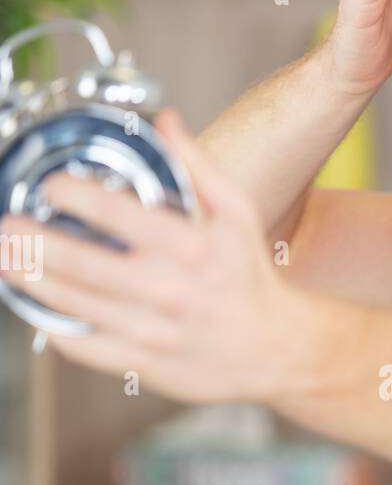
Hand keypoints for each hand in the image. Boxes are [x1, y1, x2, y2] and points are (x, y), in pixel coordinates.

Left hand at [0, 110, 296, 403]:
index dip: (72, 195)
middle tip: (9, 225)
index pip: (115, 213)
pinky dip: (52, 326)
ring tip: (6, 258)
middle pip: (79, 262)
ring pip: (71, 303)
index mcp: (189, 247)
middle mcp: (166, 289)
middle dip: (32, 241)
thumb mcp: (237, 214)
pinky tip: (36, 305)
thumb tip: (165, 122)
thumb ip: (198, 166)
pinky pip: (83, 346)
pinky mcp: (141, 363)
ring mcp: (150, 330)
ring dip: (28, 278)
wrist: (273, 349)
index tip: (52, 186)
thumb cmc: (250, 279)